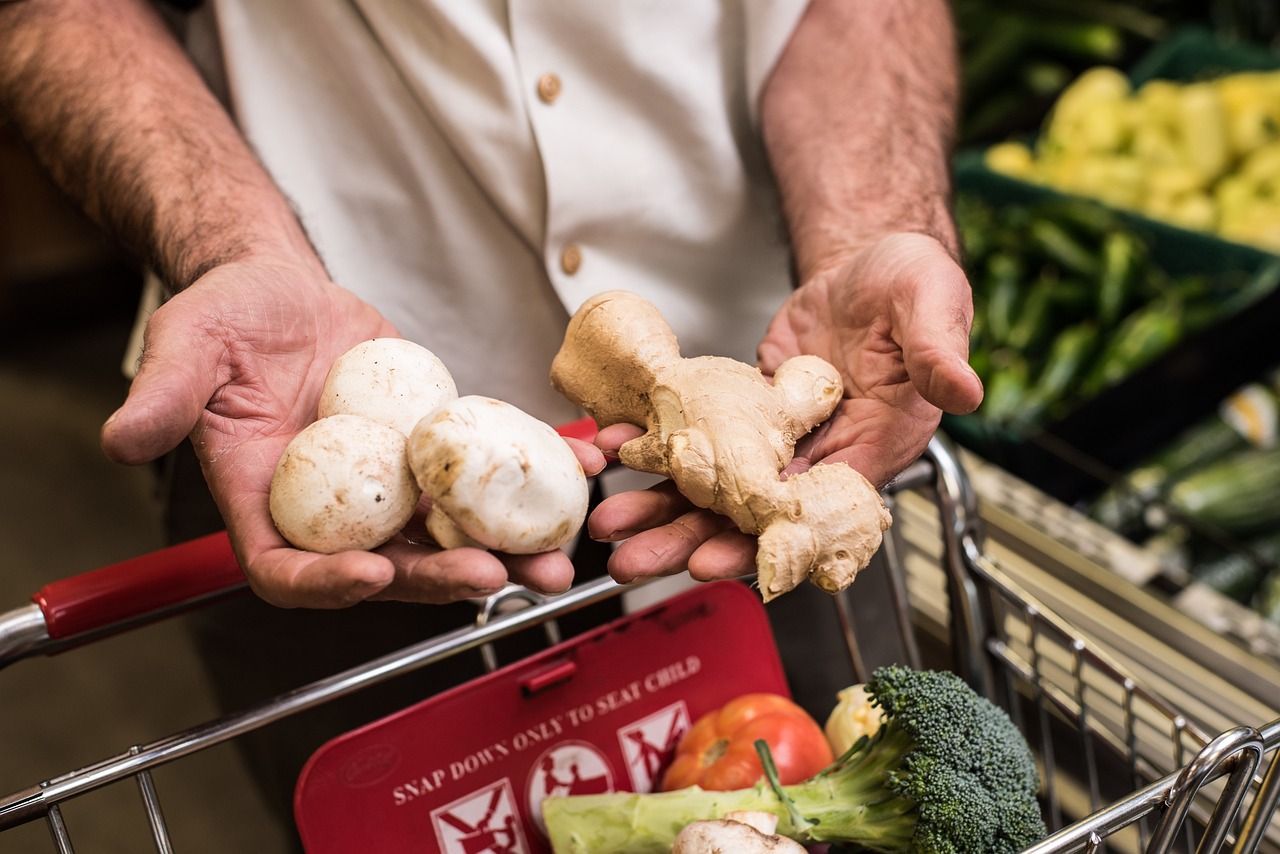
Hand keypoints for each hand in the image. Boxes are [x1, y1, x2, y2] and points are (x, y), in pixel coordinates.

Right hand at [101, 255, 606, 607]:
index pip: (289, 570)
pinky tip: (583, 464)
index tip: (371, 574)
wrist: (283, 293)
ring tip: (559, 557)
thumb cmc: (227, 319)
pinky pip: (485, 473)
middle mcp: (336, 510)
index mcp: (268, 505)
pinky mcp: (434, 451)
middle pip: (389, 567)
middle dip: (443, 579)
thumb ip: (164, 396)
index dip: (327, 584)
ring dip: (508, 549)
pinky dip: (535, 474)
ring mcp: (391, 485)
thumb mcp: (187, 348)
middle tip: (496, 577)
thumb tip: (124, 439)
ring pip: (450, 532)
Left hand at [589, 232, 981, 583]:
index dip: (765, 543)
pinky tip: (615, 453)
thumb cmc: (913, 285)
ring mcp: (779, 439)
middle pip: (751, 514)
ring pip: (717, 487)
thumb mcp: (933, 302)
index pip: (816, 513)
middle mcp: (823, 455)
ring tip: (611, 524)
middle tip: (635, 561)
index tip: (716, 564)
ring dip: (664, 507)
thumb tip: (963, 390)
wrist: (869, 265)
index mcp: (873, 446)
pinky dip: (658, 448)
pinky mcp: (746, 413)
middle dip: (692, 540)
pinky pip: (700, 439)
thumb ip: (938, 349)